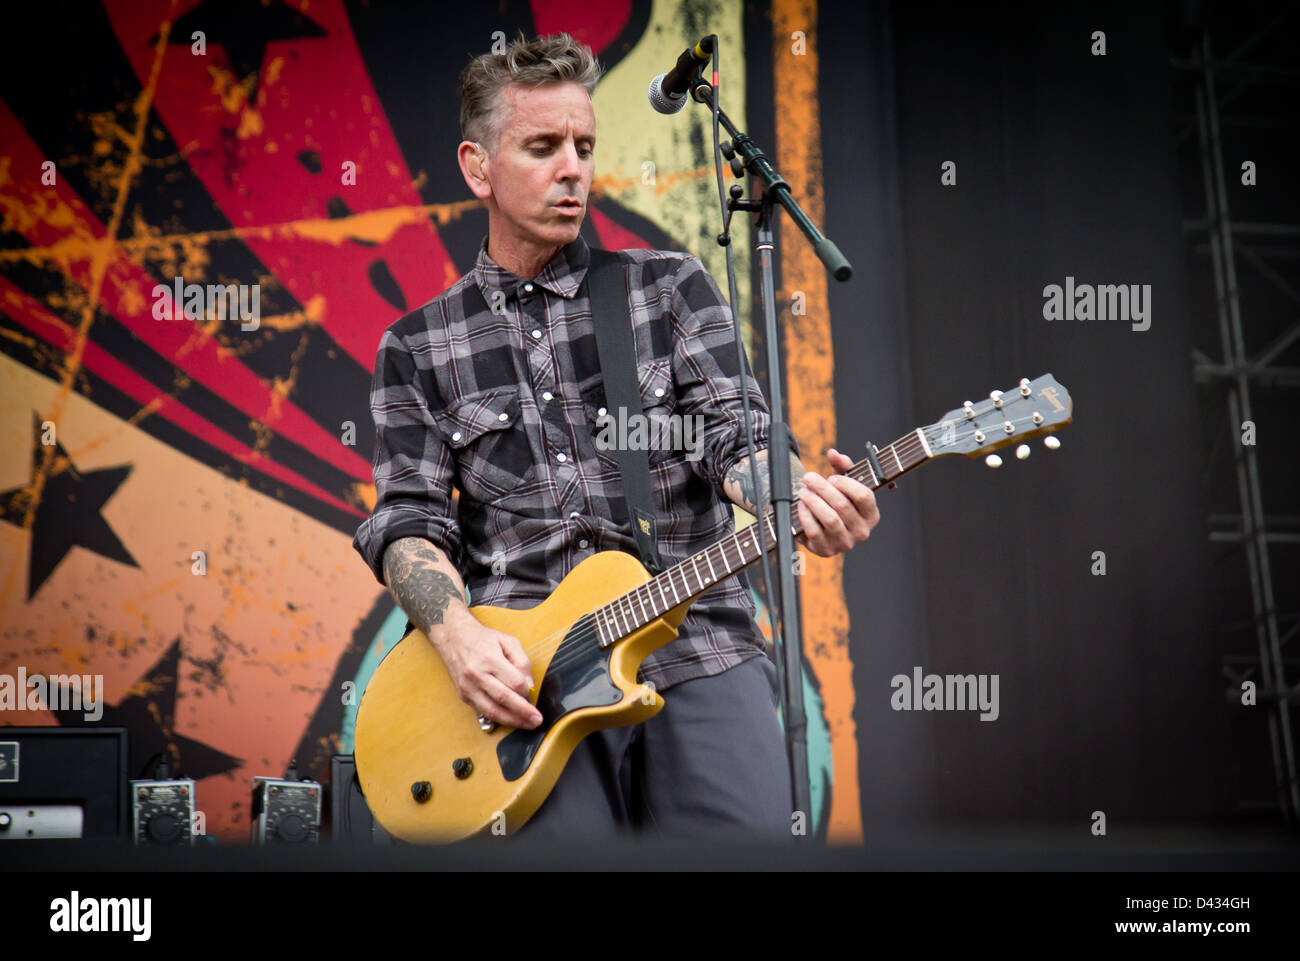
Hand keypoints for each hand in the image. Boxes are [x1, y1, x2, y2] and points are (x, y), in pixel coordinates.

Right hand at [430, 612, 542, 728]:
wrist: (453, 637)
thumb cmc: (482, 639)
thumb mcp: (508, 641)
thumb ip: (522, 661)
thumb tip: (529, 685)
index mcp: (489, 659)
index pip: (514, 682)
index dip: (526, 691)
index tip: (532, 693)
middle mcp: (476, 675)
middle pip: (504, 699)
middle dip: (523, 712)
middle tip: (537, 720)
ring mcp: (468, 687)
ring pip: (492, 710)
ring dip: (511, 720)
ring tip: (526, 724)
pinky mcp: (464, 695)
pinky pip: (483, 711)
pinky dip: (498, 718)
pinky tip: (510, 719)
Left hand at [794, 447, 879, 556]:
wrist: (822, 528)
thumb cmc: (837, 501)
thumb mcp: (844, 482)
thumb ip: (842, 466)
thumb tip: (833, 454)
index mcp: (871, 515)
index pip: (864, 496)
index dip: (845, 483)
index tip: (831, 477)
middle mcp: (861, 532)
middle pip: (843, 505)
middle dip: (822, 488)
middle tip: (809, 478)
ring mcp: (844, 543)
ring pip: (830, 519)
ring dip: (814, 501)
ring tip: (803, 491)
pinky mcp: (826, 550)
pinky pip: (814, 531)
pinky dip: (805, 515)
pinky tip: (801, 505)